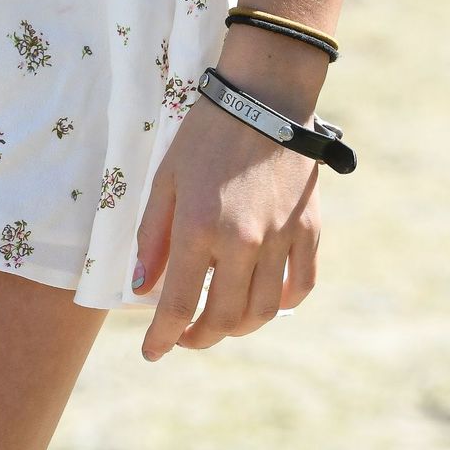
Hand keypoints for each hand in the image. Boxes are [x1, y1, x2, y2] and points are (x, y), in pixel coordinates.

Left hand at [132, 89, 320, 359]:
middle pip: (224, 318)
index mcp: (200, 227)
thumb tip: (141, 286)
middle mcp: (243, 241)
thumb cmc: (205, 134)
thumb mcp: (166, 179)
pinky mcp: (308, 230)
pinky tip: (262, 301)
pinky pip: (299, 287)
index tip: (152, 352)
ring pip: (263, 312)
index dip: (163, 337)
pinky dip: (281, 304)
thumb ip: (153, 236)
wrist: (263, 97)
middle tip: (185, 337)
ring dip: (238, 329)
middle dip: (200, 337)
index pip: (179, 304)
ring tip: (219, 323)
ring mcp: (281, 238)